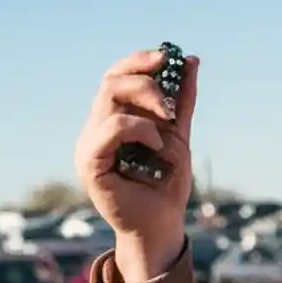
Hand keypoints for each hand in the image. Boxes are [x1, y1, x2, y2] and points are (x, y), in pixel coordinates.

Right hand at [74, 48, 199, 281]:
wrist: (162, 226)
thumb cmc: (166, 185)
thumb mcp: (178, 135)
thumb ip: (182, 102)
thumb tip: (192, 61)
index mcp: (111, 120)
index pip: (115, 77)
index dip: (138, 61)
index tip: (168, 56)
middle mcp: (95, 129)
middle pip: (111, 81)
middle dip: (146, 81)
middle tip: (170, 102)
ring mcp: (89, 145)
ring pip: (109, 99)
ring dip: (147, 103)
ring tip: (167, 126)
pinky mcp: (90, 164)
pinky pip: (109, 129)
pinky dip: (138, 129)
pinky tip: (157, 145)